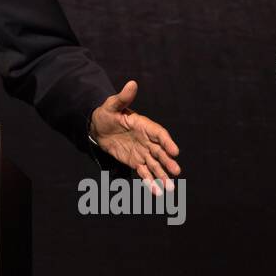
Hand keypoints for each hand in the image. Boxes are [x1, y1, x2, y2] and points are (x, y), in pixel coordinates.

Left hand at [89, 80, 180, 194]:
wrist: (98, 127)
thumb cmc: (107, 113)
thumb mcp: (112, 104)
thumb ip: (123, 97)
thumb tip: (132, 83)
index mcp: (145, 125)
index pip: (159, 134)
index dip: (167, 142)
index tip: (175, 151)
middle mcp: (147, 140)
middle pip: (160, 152)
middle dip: (168, 162)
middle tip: (176, 172)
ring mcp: (143, 152)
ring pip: (155, 165)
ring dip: (163, 176)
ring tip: (170, 189)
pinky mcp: (135, 162)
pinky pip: (144, 173)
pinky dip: (150, 182)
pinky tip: (156, 192)